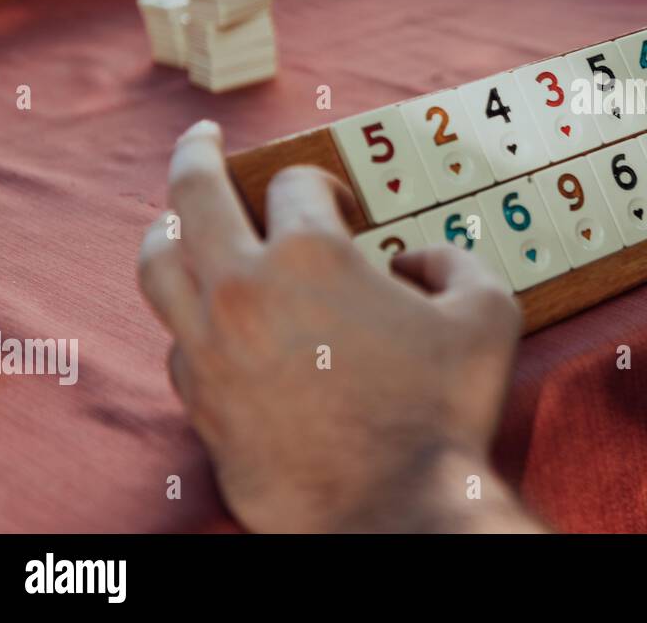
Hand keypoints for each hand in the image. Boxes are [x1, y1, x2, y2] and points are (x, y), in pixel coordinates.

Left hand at [138, 121, 539, 532]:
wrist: (393, 511)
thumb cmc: (443, 411)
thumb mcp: (488, 313)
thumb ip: (455, 261)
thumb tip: (415, 261)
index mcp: (312, 253)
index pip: (296, 183)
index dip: (323, 184)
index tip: (341, 204)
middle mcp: (244, 287)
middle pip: (193, 193)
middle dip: (197, 153)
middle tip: (200, 136)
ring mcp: (209, 345)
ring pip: (158, 263)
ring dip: (168, 228)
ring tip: (174, 219)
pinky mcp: (199, 399)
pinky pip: (174, 339)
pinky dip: (187, 314)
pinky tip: (208, 317)